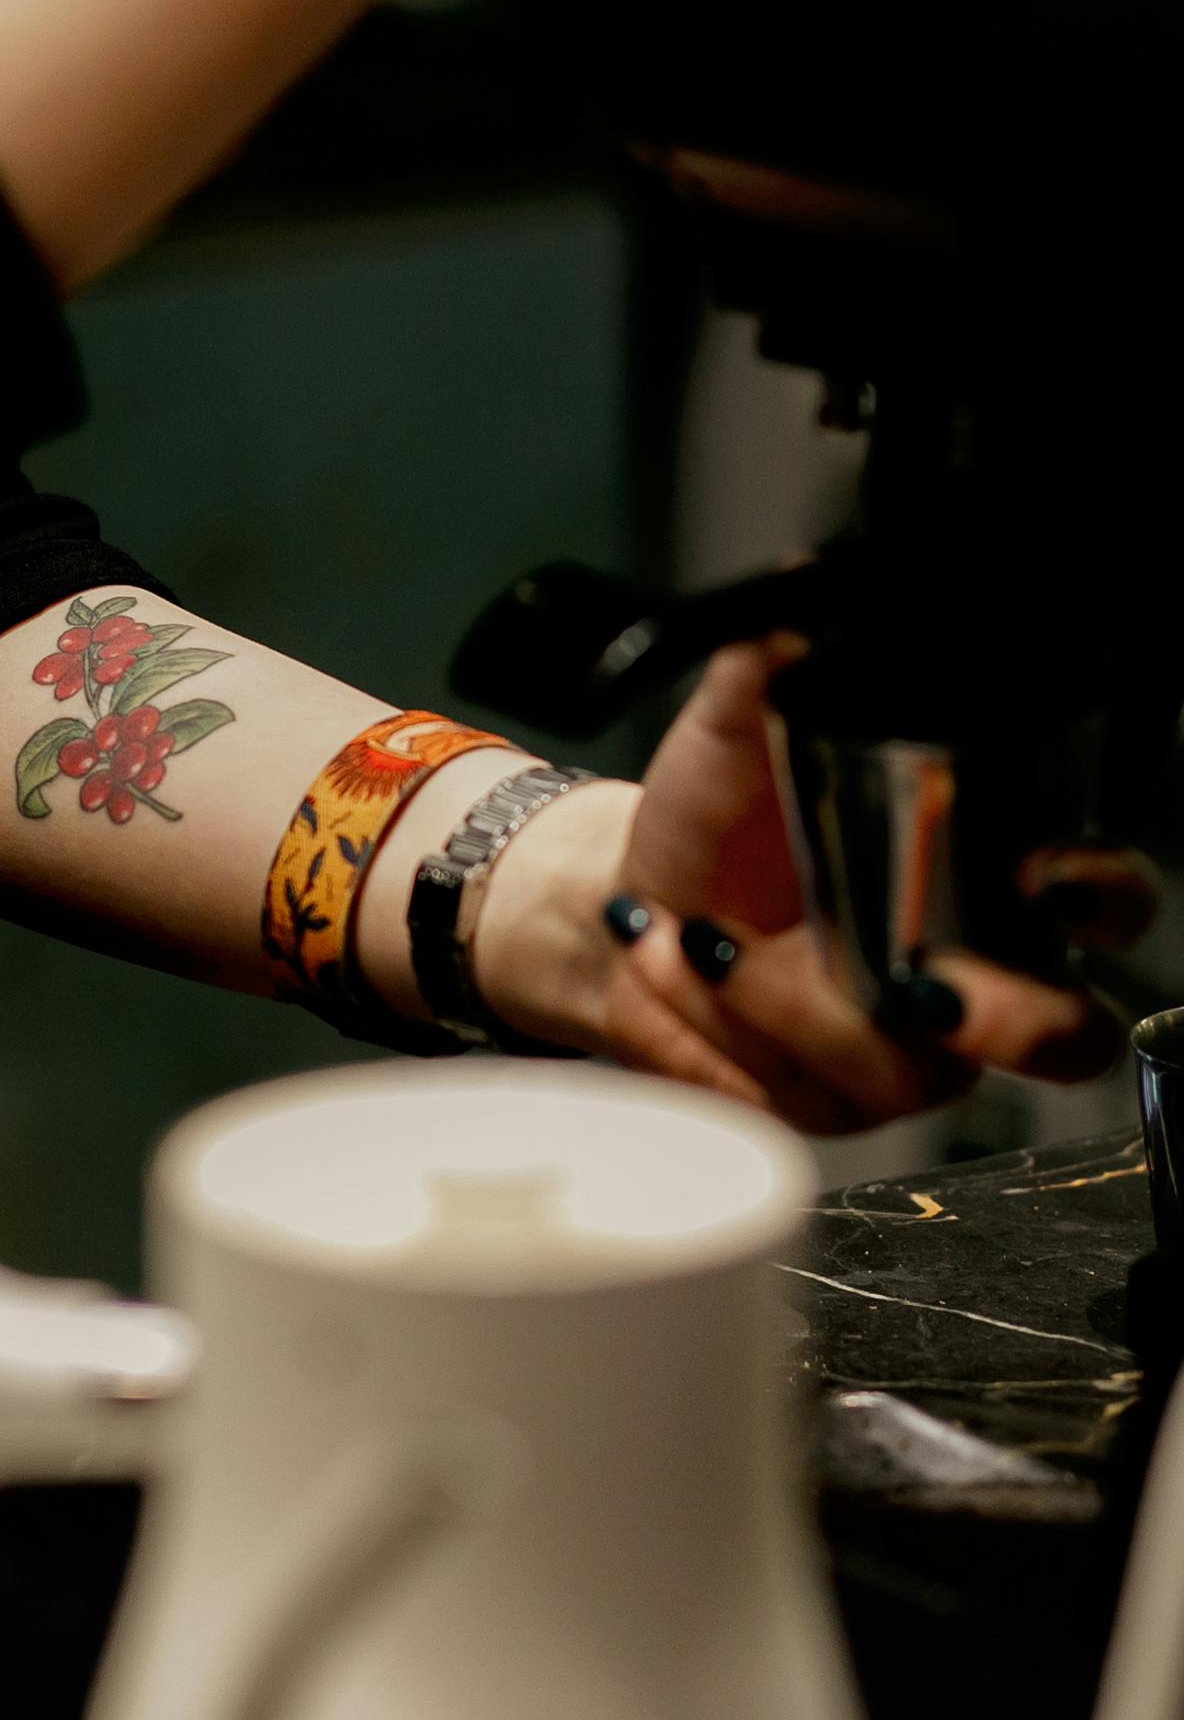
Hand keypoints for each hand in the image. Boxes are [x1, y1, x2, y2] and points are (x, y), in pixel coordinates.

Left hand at [473, 639, 1137, 1131]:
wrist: (618, 903)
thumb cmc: (713, 820)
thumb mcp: (730, 734)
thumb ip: (764, 674)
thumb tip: (785, 612)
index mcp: (980, 880)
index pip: (1101, 901)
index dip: (1099, 897)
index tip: (1045, 873)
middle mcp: (965, 979)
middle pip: (1062, 1039)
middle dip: (1002, 1019)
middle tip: (912, 978)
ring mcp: (902, 1058)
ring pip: (891, 1066)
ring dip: (776, 998)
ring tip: (695, 935)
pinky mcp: (824, 1106)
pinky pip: (794, 1094)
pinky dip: (717, 1027)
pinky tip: (673, 970)